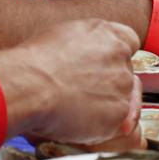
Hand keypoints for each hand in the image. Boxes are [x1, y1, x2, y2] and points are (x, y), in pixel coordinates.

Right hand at [15, 19, 141, 143]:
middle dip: (109, 84)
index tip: (107, 67)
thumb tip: (82, 57)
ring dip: (104, 106)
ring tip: (73, 109)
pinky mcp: (118, 111)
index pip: (128, 41)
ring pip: (122, 99)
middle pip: (125, 72)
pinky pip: (114, 122)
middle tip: (82, 94)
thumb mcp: (60, 36)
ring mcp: (122, 84)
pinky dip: (99, 127)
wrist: (29, 87)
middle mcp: (119, 55)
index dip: (117, 57)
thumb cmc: (33, 63)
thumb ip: (83, 44)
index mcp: (105, 32)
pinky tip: (76, 122)